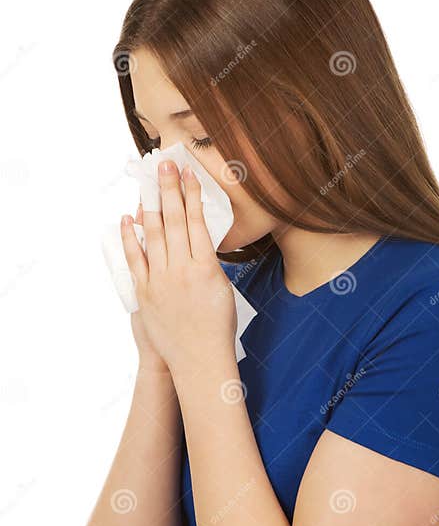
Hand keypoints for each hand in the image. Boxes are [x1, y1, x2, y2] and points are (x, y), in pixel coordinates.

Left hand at [120, 160, 236, 375]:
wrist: (199, 360)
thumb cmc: (217, 328)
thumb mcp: (223, 289)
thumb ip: (208, 263)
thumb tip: (198, 242)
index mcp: (206, 267)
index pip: (198, 222)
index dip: (192, 195)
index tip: (189, 174)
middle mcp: (182, 270)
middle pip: (175, 221)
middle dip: (169, 190)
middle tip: (165, 165)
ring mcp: (160, 281)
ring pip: (153, 235)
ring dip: (150, 205)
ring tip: (148, 183)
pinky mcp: (145, 293)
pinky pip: (135, 259)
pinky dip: (130, 237)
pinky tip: (128, 219)